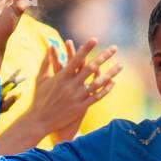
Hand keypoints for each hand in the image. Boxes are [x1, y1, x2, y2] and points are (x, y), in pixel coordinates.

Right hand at [2, 38, 120, 150]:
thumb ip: (46, 62)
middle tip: (114, 48)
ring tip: (121, 65)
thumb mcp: (41, 79)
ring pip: (98, 83)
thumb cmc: (39, 98)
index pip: (76, 59)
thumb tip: (49, 47)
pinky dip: (105, 90)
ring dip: (110, 73)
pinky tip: (113, 83)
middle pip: (90, 68)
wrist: (40, 121)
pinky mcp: (81, 108)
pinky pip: (96, 97)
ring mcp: (77, 97)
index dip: (86, 49)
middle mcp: (71, 86)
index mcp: (61, 77)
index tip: (95, 39)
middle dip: (104, 57)